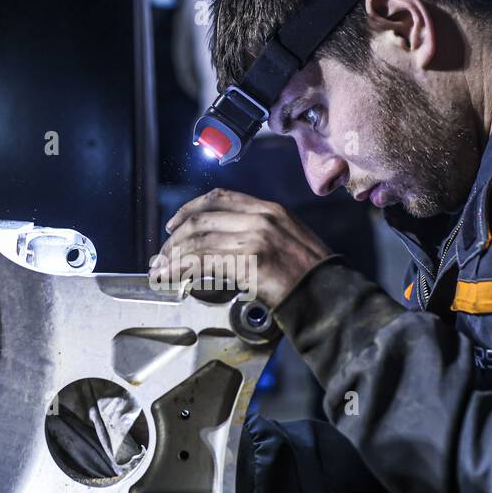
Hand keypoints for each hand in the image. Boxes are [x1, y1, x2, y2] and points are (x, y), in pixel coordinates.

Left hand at [150, 189, 331, 307]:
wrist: (331, 295)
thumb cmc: (313, 277)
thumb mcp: (290, 241)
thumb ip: (261, 234)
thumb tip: (228, 244)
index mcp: (271, 210)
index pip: (220, 197)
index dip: (190, 208)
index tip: (174, 223)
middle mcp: (261, 217)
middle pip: (203, 218)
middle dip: (175, 237)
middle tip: (162, 255)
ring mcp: (255, 238)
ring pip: (198, 239)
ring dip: (173, 255)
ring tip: (160, 269)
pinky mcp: (249, 261)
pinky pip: (203, 260)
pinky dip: (180, 268)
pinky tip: (171, 277)